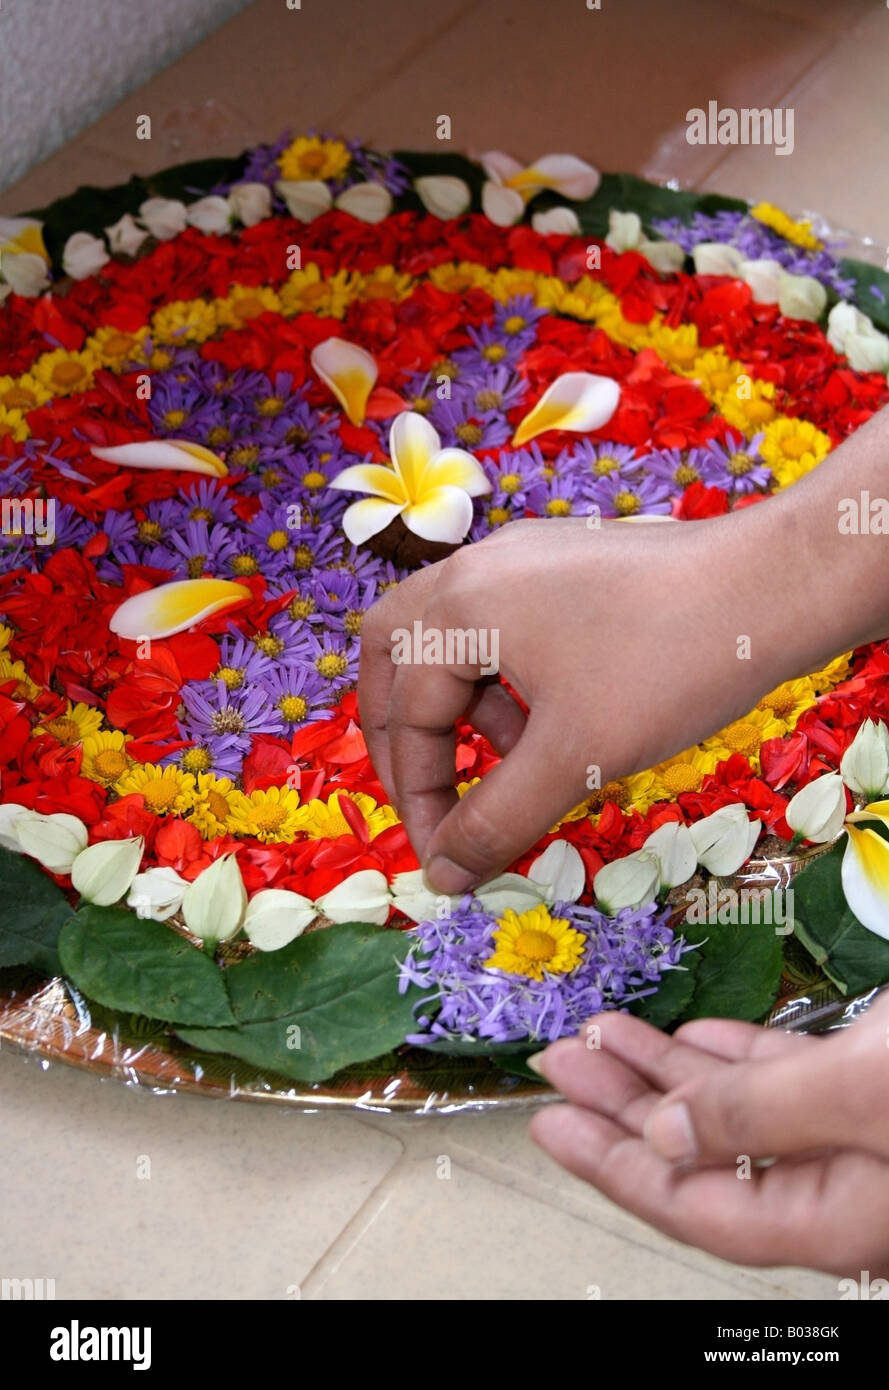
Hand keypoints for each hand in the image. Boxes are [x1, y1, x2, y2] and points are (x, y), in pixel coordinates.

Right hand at [359, 512, 814, 893]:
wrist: (774, 585)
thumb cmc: (667, 666)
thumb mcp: (574, 758)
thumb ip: (497, 821)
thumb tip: (442, 879)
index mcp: (458, 607)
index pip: (407, 717)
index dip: (420, 802)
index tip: (446, 864)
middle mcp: (475, 570)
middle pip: (395, 657)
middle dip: (405, 738)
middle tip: (431, 800)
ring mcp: (522, 559)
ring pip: (449, 639)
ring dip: (458, 710)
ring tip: (508, 764)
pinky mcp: (564, 564)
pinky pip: (500, 626)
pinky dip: (502, 681)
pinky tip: (551, 722)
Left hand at [529, 994, 888, 1275]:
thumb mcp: (860, 1091)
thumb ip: (758, 1113)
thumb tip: (663, 1134)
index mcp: (835, 1216)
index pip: (694, 1203)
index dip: (612, 1164)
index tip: (550, 1124)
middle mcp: (842, 1188)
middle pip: (705, 1154)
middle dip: (625, 1104)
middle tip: (562, 1059)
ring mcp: (860, 1140)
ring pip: (742, 1110)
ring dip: (670, 1068)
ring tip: (605, 1031)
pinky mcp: (878, 1090)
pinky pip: (787, 1084)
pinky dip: (734, 1057)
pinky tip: (691, 1032)